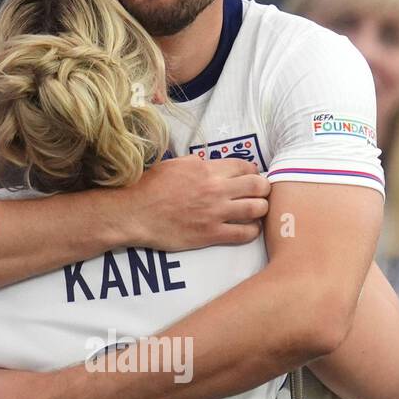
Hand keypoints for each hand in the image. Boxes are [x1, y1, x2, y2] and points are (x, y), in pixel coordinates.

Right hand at [125, 155, 269, 249]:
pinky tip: (248, 228)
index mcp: (206, 168)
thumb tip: (211, 164)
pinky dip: (252, 231)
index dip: (252, 171)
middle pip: (258, 185)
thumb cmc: (149, 187)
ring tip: (256, 211)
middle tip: (260, 193)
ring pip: (257, 209)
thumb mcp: (175, 164)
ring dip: (261, 209)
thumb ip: (198, 163)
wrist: (134, 213)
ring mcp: (215, 213)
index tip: (251, 176)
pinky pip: (244, 234)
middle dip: (263, 188)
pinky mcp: (210, 234)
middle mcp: (215, 188)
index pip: (245, 166)